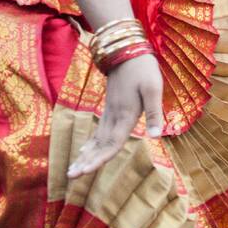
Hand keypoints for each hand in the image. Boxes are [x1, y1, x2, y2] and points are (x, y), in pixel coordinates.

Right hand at [66, 54, 163, 176]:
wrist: (125, 50)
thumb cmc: (142, 69)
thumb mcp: (153, 88)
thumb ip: (155, 112)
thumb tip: (156, 136)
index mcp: (125, 115)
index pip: (112, 143)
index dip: (100, 159)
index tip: (85, 172)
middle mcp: (115, 116)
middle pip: (100, 145)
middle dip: (86, 162)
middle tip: (71, 177)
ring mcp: (110, 111)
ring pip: (97, 138)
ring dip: (85, 155)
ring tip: (73, 169)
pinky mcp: (110, 107)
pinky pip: (98, 130)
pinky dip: (91, 143)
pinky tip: (84, 149)